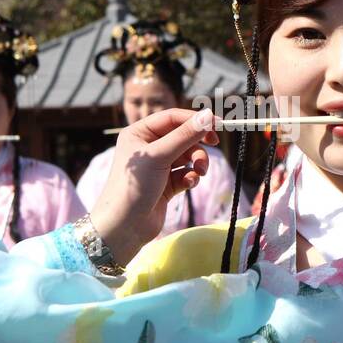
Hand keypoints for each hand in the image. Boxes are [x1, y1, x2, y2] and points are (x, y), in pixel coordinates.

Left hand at [89, 108, 218, 264]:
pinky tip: (188, 185)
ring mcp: (157, 167)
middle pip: (183, 136)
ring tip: (200, 173)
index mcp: (139, 133)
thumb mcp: (160, 156)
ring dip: (196, 162)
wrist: (124, 227)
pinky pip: (185, 173)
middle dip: (197, 144)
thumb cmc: (135, 186)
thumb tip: (209, 115)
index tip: (218, 123)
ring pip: (187, 156)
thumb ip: (185, 135)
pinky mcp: (166, 184)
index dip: (195, 119)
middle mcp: (148, 147)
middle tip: (213, 145)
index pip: (172, 118)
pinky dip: (190, 177)